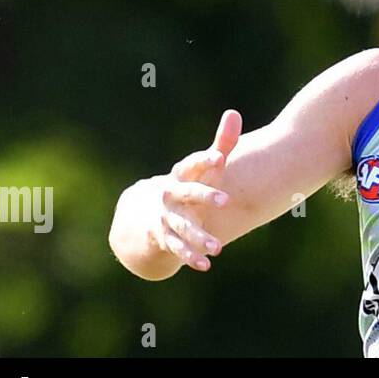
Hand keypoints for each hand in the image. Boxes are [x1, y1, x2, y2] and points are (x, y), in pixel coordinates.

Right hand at [149, 109, 240, 271]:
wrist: (144, 212)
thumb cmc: (186, 183)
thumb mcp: (203, 166)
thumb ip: (222, 143)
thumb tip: (234, 113)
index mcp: (181, 174)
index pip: (192, 165)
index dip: (205, 160)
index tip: (220, 158)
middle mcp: (170, 194)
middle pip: (187, 193)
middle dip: (204, 196)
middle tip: (225, 200)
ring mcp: (165, 217)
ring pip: (182, 226)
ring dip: (198, 236)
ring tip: (217, 247)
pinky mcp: (164, 237)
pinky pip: (177, 248)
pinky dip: (190, 256)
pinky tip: (206, 264)